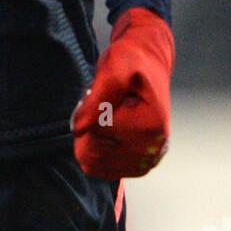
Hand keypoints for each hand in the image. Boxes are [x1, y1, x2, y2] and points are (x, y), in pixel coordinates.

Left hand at [72, 6, 174, 178]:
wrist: (149, 62)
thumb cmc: (132, 61)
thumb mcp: (114, 68)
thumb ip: (96, 100)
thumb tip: (78, 130)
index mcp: (150, 126)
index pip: (97, 131)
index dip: (89, 109)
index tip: (101, 92)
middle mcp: (153, 150)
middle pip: (94, 151)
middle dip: (88, 126)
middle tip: (102, 104)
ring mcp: (147, 161)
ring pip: (94, 163)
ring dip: (91, 138)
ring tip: (106, 116)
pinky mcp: (139, 166)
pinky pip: (101, 169)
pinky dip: (96, 150)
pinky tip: (106, 131)